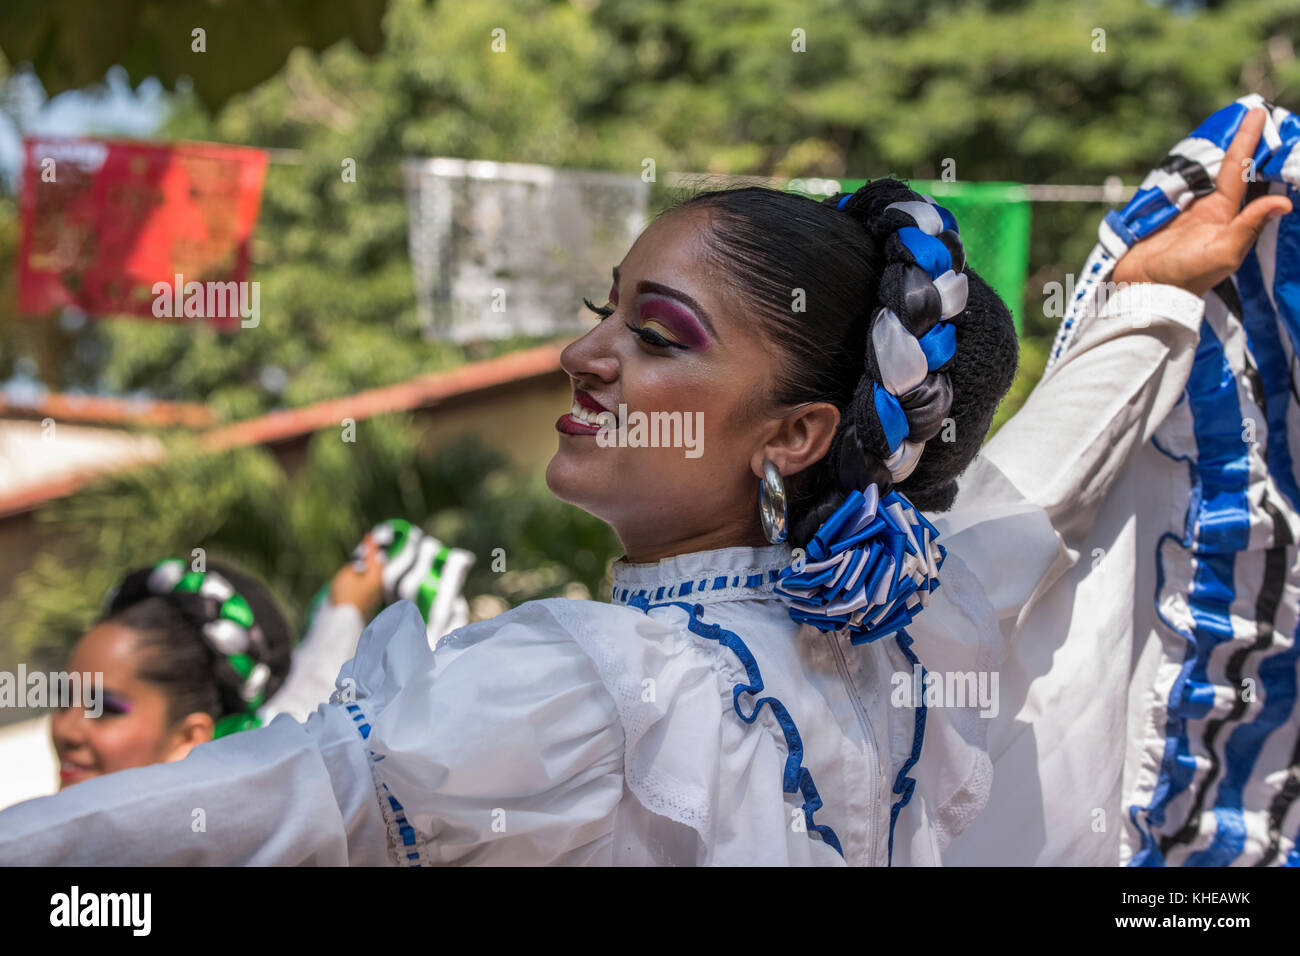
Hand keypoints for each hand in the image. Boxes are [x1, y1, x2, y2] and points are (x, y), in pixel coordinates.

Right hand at [330, 534, 383, 615]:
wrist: (342, 620)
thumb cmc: (345, 594)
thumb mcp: (347, 573)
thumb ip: (356, 566)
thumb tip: (362, 567)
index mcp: (377, 575)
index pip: (373, 555)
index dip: (370, 545)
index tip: (368, 536)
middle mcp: (380, 585)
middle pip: (378, 567)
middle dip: (373, 558)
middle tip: (367, 549)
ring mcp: (376, 595)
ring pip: (375, 577)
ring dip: (370, 569)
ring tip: (363, 563)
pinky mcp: (371, 603)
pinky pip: (370, 586)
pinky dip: (366, 579)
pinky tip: (360, 579)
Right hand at [1112, 108, 1291, 296]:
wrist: (1140, 289)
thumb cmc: (1185, 276)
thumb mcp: (1223, 253)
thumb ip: (1249, 226)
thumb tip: (1284, 202)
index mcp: (1225, 215)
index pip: (1240, 170)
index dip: (1249, 142)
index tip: (1258, 113)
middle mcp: (1208, 208)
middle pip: (1225, 166)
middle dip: (1238, 141)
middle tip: (1248, 111)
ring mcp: (1182, 208)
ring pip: (1200, 171)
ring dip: (1211, 149)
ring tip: (1223, 122)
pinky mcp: (1159, 211)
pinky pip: (1173, 181)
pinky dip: (1182, 165)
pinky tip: (1188, 150)